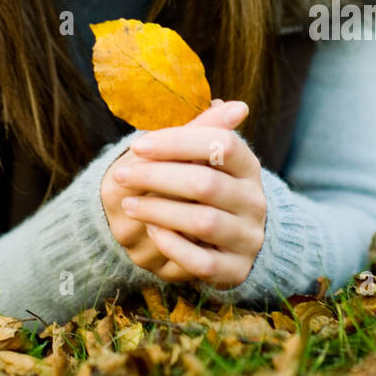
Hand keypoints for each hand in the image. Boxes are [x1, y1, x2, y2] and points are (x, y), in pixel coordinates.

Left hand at [100, 99, 265, 287]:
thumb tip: (231, 105)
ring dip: (159, 211)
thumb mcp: (208, 159)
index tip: (138, 145)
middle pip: (205, 183)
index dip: (177, 142)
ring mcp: (248, 238)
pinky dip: (173, 245)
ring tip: (129, 204)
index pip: (221, 143)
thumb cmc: (210, 189)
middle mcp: (254, 201)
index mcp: (248, 167)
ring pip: (203, 222)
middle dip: (156, 177)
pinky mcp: (236, 271)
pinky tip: (151, 231)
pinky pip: (202, 261)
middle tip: (121, 175)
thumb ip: (206, 132)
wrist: (236, 241)